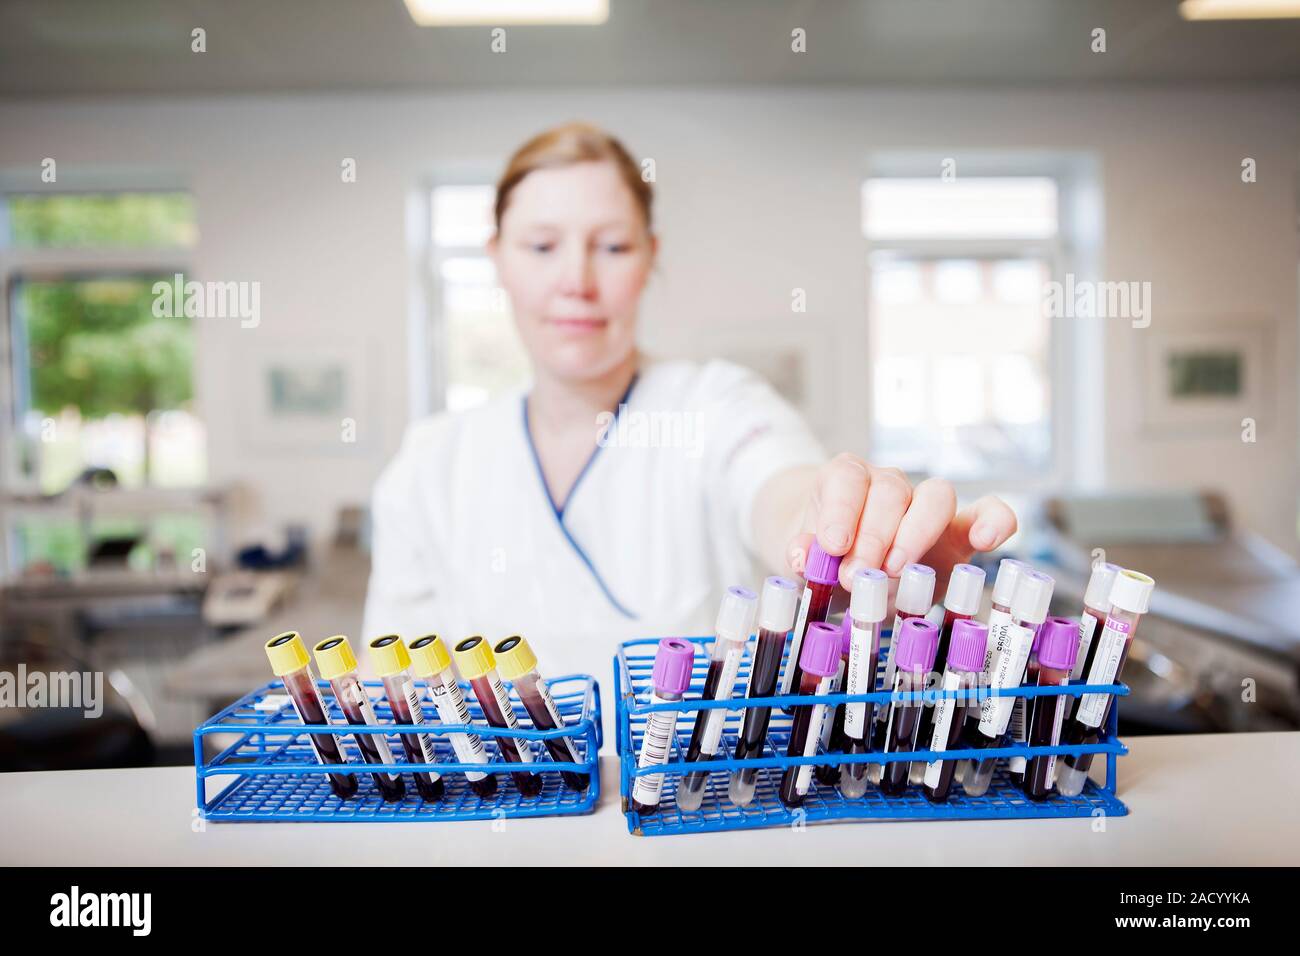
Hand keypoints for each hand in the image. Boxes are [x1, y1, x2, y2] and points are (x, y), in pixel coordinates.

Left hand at [786, 453, 1017, 590]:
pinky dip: (994, 520)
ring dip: (916, 533)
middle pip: (890, 492)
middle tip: (856, 576)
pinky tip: (986, 539)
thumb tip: (803, 557)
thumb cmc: (822, 551)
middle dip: (873, 537)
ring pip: (935, 497)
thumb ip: (802, 554)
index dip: (842, 510)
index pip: (848, 480)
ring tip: (895, 570)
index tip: (833, 545)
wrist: (843, 559)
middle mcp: (889, 483)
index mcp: (846, 480)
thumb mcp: (804, 555)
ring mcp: (926, 505)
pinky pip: (990, 512)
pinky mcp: (958, 531)